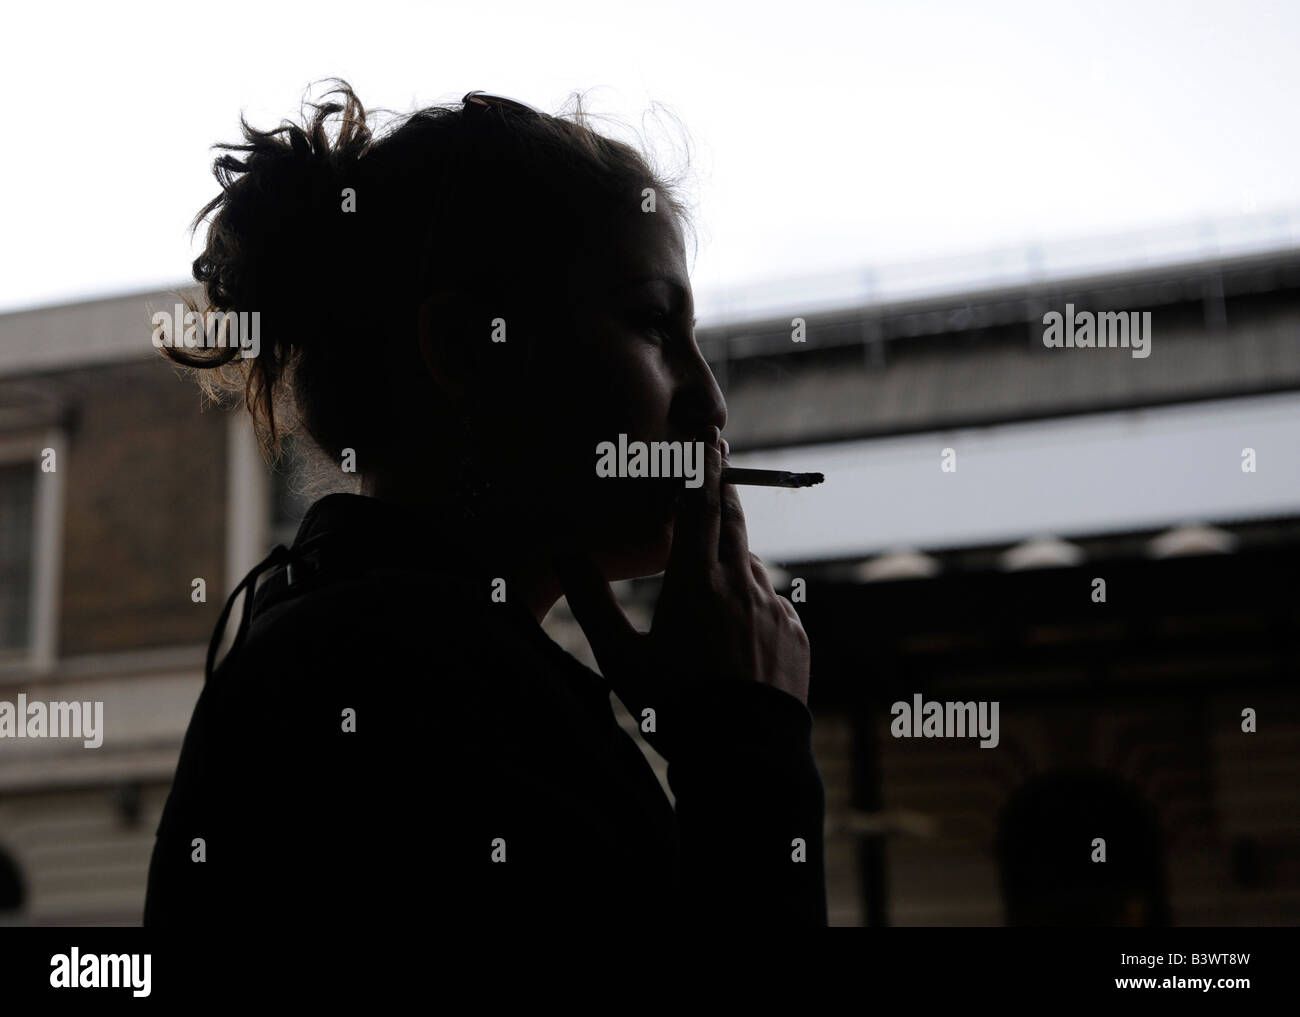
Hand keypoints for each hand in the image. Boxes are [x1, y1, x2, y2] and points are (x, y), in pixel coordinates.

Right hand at [555, 428, 810, 750]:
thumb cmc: (673, 708)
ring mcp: (773, 609)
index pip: (700, 507)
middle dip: (723, 491)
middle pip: (733, 521)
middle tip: (718, 467)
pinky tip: (738, 631)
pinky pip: (773, 603)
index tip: (710, 436)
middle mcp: (739, 585)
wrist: (744, 757)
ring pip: (751, 565)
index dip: (702, 467)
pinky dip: (754, 602)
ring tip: (714, 578)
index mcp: (695, 583)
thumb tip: (561, 554)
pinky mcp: (796, 635)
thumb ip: (590, 601)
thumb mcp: (620, 658)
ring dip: (733, 558)